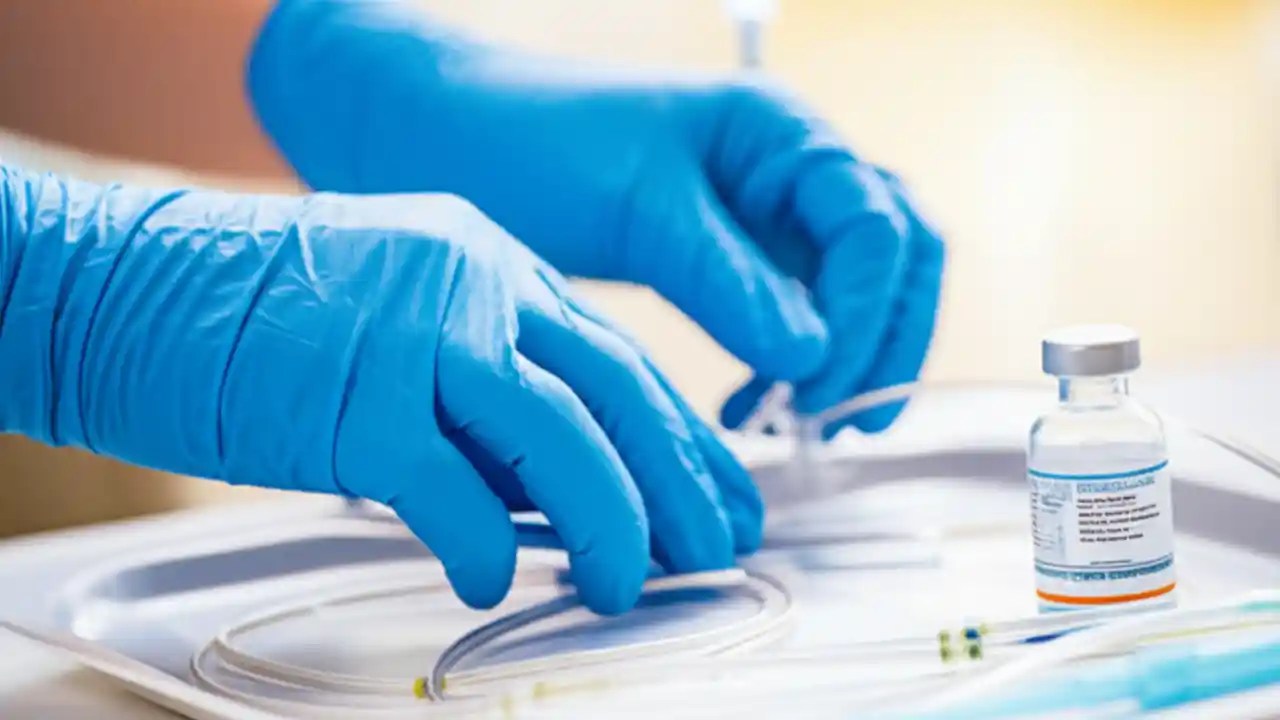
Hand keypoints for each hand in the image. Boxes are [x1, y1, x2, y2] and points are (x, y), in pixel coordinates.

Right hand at [0, 166, 759, 613]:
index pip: (614, 355)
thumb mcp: (399, 333)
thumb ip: (482, 401)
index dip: (680, 434)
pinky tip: (489, 579)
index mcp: (486, 264)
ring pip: (559, 432)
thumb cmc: (255, 318)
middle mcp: (466, 284)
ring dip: (609, 517)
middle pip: (612, 388)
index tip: (720, 493)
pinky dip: (482, 544)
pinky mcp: (353, 400)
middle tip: (714, 548)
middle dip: (676, 479)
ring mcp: (412, 336)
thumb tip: (564, 493)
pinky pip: (448, 489)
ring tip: (626, 583)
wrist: (121, 286)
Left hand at [248, 0, 945, 436]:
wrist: (442, 138)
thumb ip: (727, 278)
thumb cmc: (529, 140)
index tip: (819, 384)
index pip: (880, 226)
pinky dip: (789, 368)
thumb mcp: (635, 208)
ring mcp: (762, 219)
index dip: (868, 312)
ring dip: (845, 360)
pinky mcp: (726, 262)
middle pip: (896, 257)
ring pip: (853, 294)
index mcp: (781, 135)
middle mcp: (788, 173)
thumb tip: (813, 356)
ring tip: (801, 424)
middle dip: (886, 340)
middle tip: (846, 421)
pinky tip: (748, 409)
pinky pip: (792, 319)